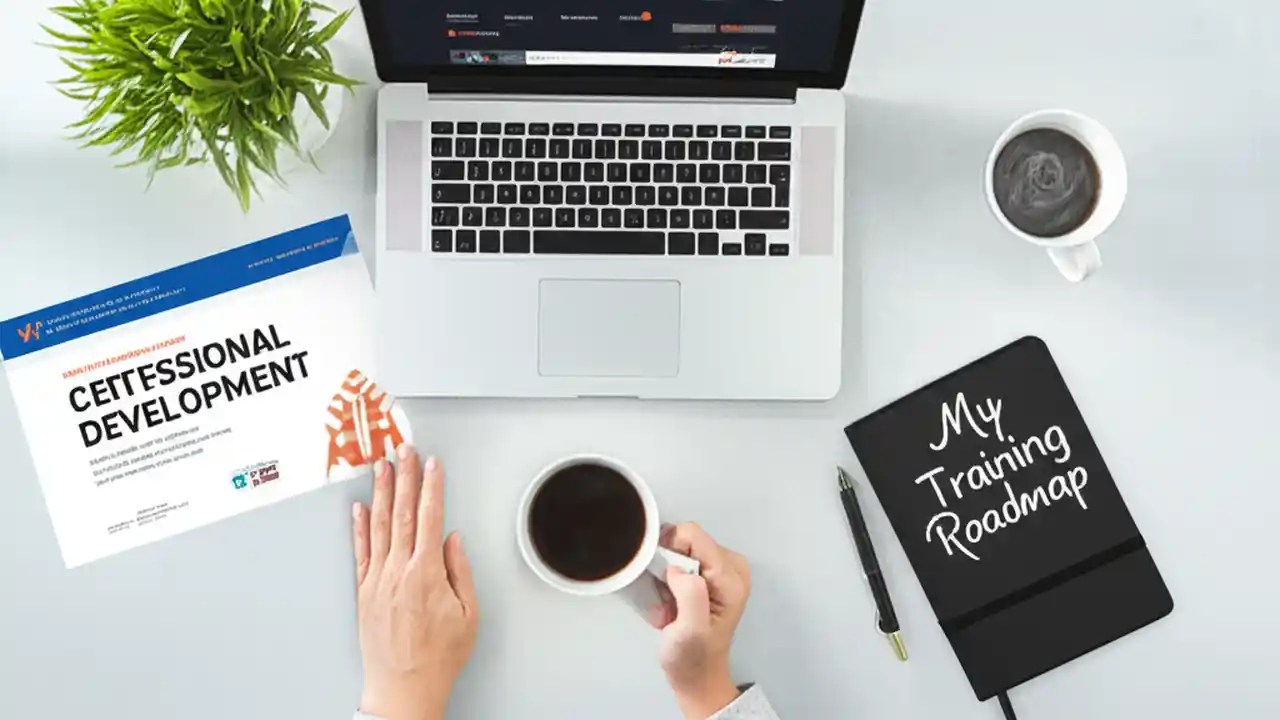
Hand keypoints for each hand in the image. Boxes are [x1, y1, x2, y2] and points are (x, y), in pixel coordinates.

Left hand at [353, 446, 478, 719]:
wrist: (404, 689)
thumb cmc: (438, 658)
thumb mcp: (468, 614)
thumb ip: (459, 572)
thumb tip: (451, 541)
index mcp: (426, 574)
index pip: (429, 517)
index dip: (432, 486)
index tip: (433, 465)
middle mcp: (398, 572)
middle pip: (401, 513)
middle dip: (405, 477)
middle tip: (405, 450)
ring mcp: (377, 581)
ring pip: (378, 526)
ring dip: (381, 492)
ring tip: (382, 466)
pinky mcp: (364, 593)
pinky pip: (361, 552)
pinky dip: (359, 528)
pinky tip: (359, 508)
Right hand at [648, 523, 752, 719]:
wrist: (697, 676)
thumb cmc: (692, 658)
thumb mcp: (690, 630)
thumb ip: (690, 594)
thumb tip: (677, 567)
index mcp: (731, 577)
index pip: (692, 535)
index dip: (670, 552)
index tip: (664, 581)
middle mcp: (731, 567)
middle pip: (687, 539)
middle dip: (669, 564)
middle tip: (668, 597)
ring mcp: (721, 569)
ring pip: (681, 547)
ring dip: (668, 573)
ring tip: (670, 602)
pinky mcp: (710, 574)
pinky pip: (681, 558)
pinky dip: (670, 577)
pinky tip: (672, 600)